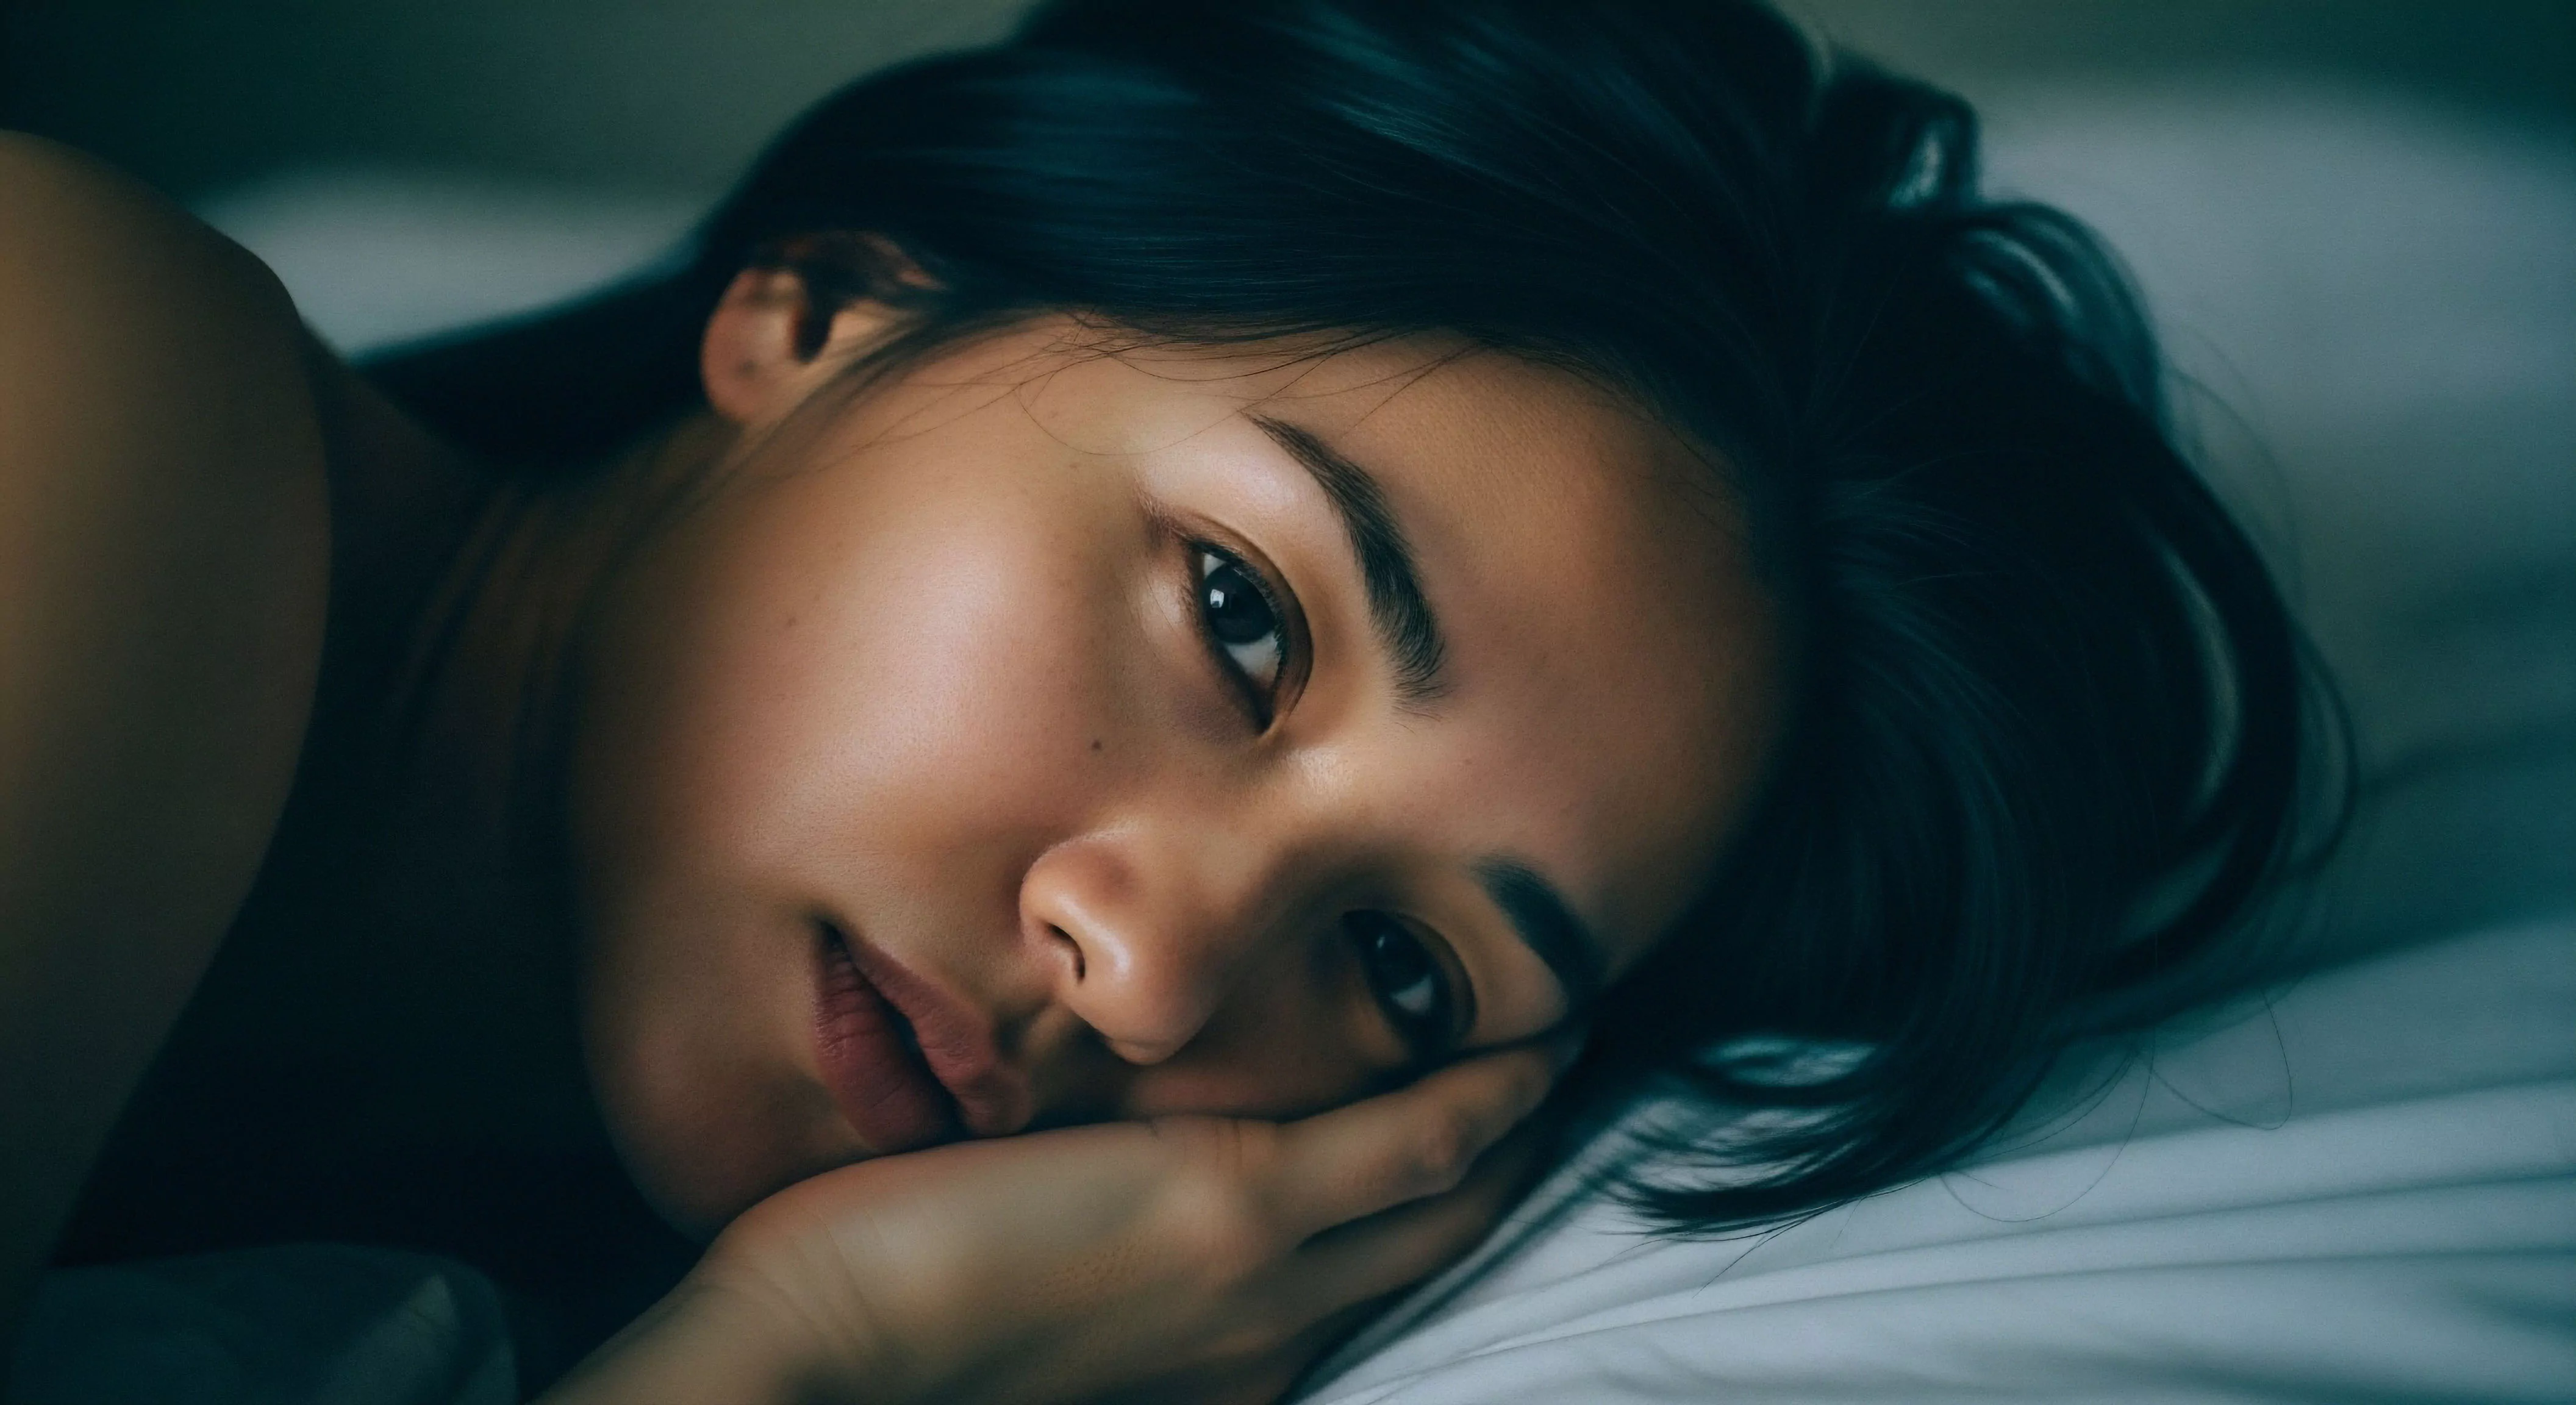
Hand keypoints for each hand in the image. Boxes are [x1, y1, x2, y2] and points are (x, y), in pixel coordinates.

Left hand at [546, 1041, 1564, 1404]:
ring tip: (1559, 1048)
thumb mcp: (1027, 1316)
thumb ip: (1096, 1286)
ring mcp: (1261, 1271)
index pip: (1359, 1285)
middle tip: (1551, 1084)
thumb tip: (1087, 1227)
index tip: (1462, 1152)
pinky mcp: (1237, 1202)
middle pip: (1431, 1247)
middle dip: (1502, 1171)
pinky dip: (1484, 1097)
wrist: (817, 1357)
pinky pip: (1411, 1143)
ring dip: (1515, 1122)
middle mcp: (1262, 1332)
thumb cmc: (885, 1323)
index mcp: (1214, 1365)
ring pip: (1445, 1195)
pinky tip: (1525, 1047)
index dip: (1428, 1220)